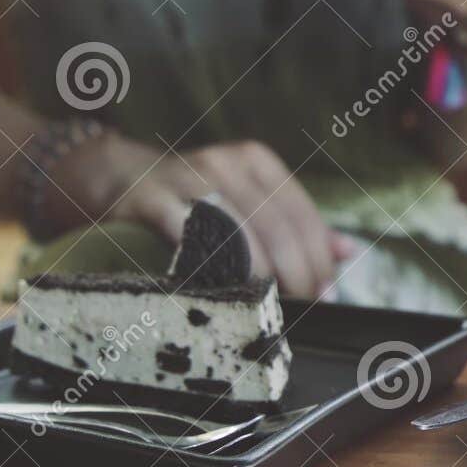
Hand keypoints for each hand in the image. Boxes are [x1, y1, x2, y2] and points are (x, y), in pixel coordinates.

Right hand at [53, 134, 348, 298]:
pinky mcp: (150, 199)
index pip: (301, 212)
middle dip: (297, 271)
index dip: (318, 256)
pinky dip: (211, 266)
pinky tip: (224, 290)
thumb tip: (348, 253)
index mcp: (256, 161)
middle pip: (276, 224)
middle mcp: (225, 162)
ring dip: (261, 273)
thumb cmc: (193, 198)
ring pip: (239, 231)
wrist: (118, 177)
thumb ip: (295, 224)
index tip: (327, 292)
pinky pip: (188, 236)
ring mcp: (185, 177)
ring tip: (271, 303)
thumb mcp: (247, 198)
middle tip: (305, 305)